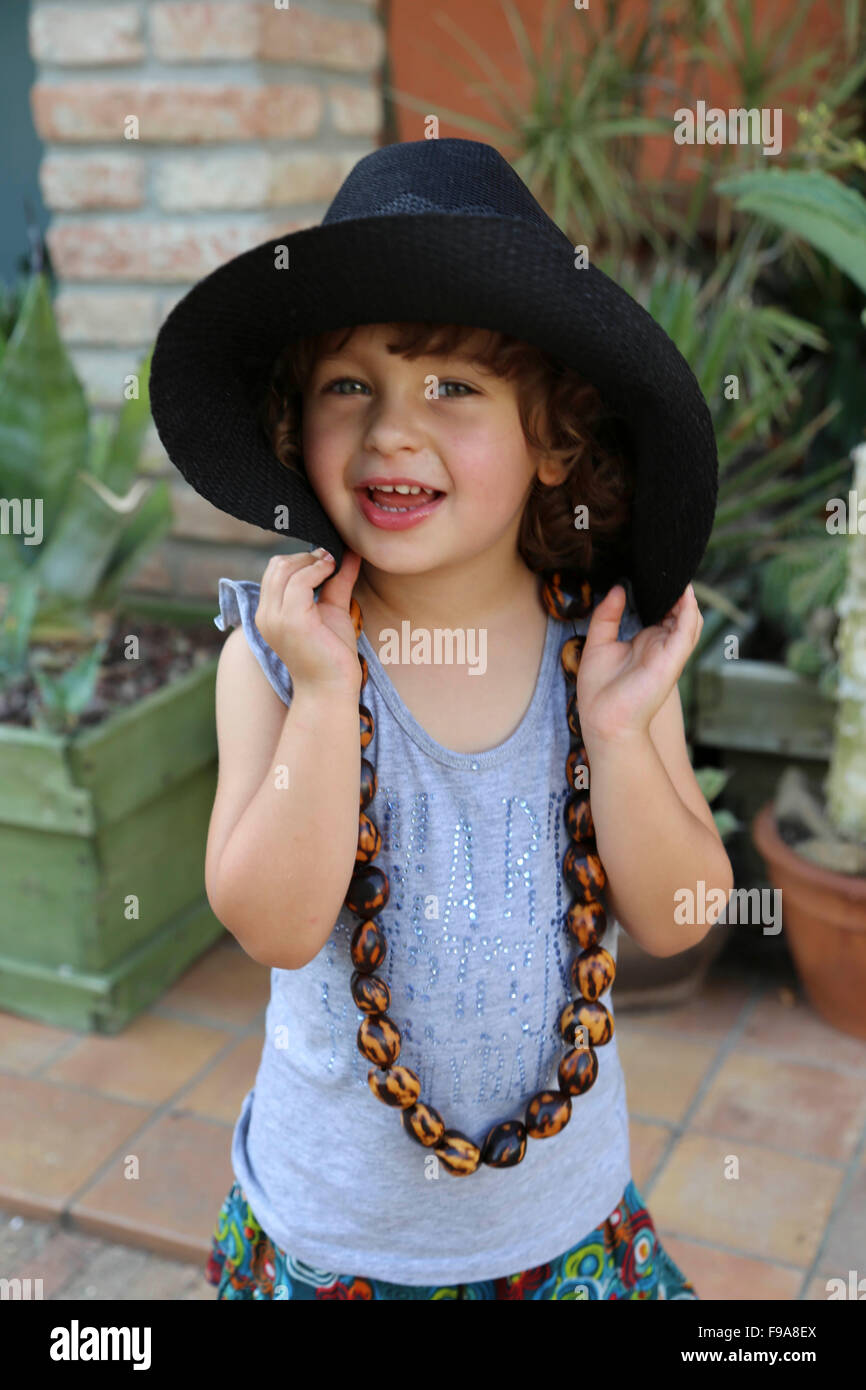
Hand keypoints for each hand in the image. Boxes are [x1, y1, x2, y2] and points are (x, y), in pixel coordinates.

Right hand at [254, 546, 363, 697]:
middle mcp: (265, 615)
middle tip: (331, 557)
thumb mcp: (332, 609)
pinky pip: (300, 581)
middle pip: (277, 566)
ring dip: (312, 560)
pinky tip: (332, 569)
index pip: (274, 571)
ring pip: (286, 569)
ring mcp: (275, 618)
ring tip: (333, 562)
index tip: (326, 556)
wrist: (332, 689)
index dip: (300, 559)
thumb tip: (350, 552)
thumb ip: (336, 581)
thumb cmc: (332, 654)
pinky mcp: (291, 620)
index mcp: (269, 613)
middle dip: (305, 556)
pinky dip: (317, 569)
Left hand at [576, 582, 702, 744]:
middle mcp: (661, 645)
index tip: (654, 569)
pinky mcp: (673, 659)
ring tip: (679, 572)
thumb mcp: (598, 643)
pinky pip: (687, 630)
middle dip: (677, 589)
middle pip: (679, 612)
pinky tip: (685, 592)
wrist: (604, 721)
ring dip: (686, 596)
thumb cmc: (600, 690)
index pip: (662, 611)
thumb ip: (608, 615)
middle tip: (669, 564)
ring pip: (688, 619)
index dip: (662, 591)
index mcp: (647, 642)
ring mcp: (669, 652)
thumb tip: (619, 588)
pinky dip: (688, 610)